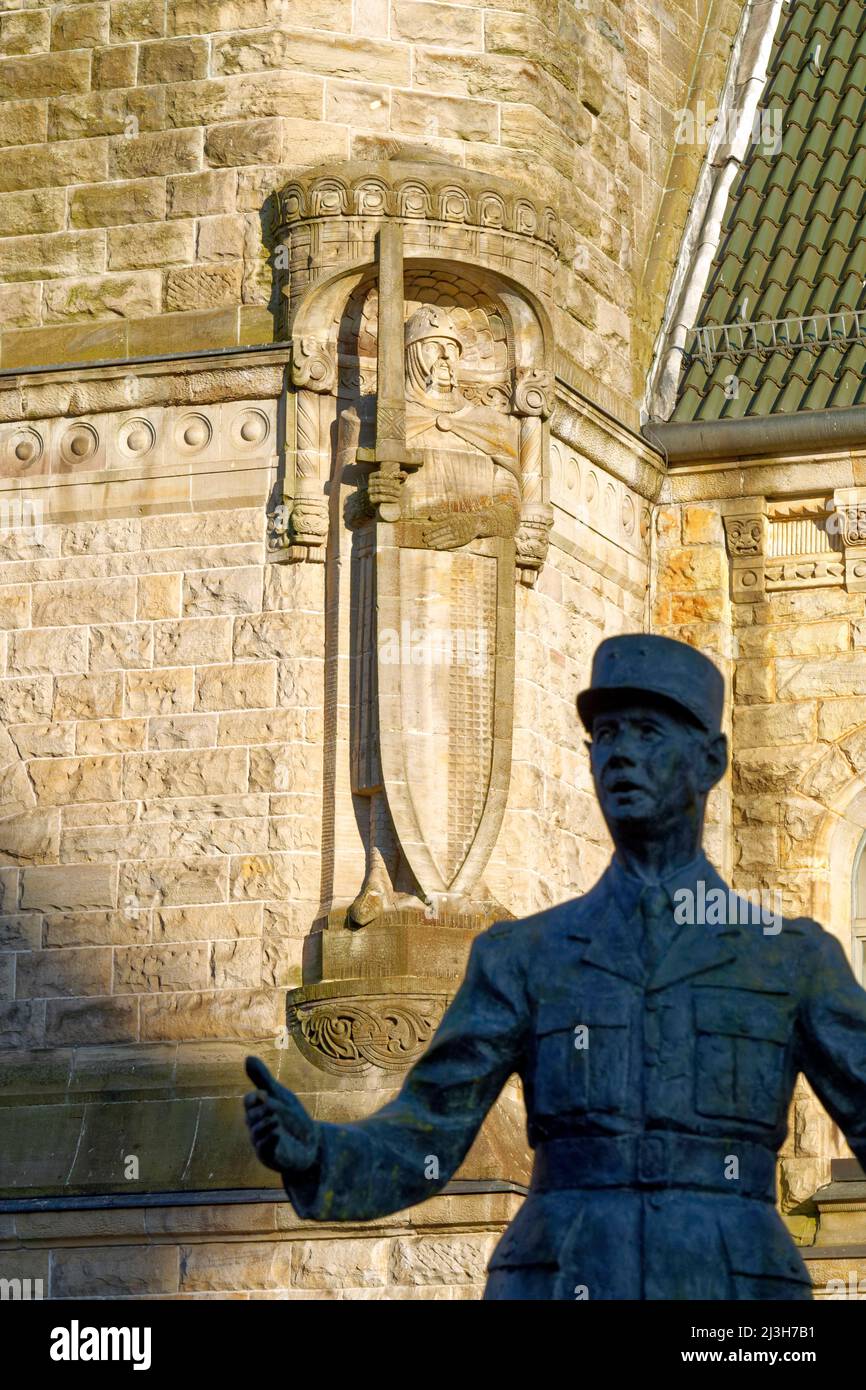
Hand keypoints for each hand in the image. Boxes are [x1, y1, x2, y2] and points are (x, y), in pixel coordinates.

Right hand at [244, 1056, 318, 1175]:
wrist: (313, 1144)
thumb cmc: (293, 1119)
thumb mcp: (281, 1096)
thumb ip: (264, 1079)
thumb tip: (247, 1057)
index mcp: (259, 1111)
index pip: (248, 1102)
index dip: (254, 1098)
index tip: (265, 1094)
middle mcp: (257, 1127)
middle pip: (250, 1117)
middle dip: (260, 1111)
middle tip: (272, 1106)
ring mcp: (263, 1143)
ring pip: (255, 1134)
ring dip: (264, 1125)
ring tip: (275, 1120)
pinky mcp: (271, 1157)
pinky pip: (264, 1150)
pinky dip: (269, 1140)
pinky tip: (277, 1133)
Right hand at [367, 470, 404, 506]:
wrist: (386, 503)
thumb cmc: (392, 489)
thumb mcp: (396, 481)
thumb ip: (400, 476)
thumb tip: (403, 473)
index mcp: (373, 476)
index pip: (379, 474)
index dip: (388, 475)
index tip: (396, 479)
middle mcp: (370, 483)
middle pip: (380, 482)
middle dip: (391, 485)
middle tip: (400, 489)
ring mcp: (369, 491)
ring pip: (380, 489)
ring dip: (391, 492)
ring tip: (399, 494)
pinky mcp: (371, 500)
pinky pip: (379, 498)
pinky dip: (389, 498)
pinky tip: (396, 500)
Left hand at [423, 512, 478, 548]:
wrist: (477, 523)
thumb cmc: (463, 518)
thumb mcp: (452, 515)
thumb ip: (441, 516)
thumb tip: (430, 517)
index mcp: (451, 521)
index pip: (438, 526)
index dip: (431, 530)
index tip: (424, 533)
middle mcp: (453, 528)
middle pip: (440, 533)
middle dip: (432, 536)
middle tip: (424, 540)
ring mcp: (457, 535)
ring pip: (444, 539)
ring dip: (436, 542)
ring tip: (428, 544)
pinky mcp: (461, 541)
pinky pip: (451, 544)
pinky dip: (444, 545)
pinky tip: (437, 547)